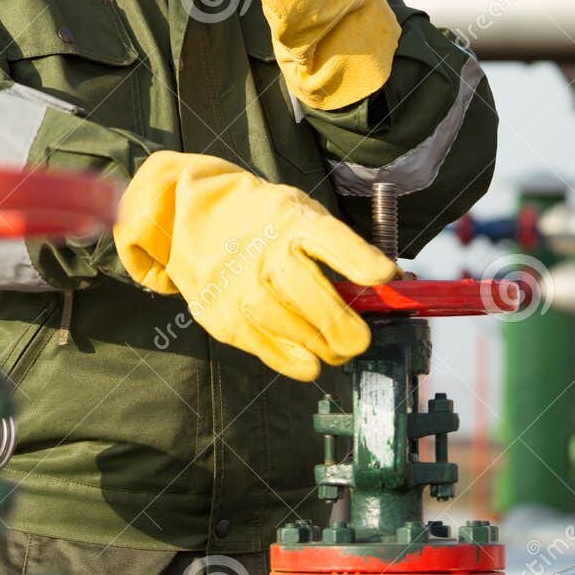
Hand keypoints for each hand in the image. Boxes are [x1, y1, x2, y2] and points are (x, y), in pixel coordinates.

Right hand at [114, 150, 396, 381]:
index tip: (385, 276)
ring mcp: (239, 287)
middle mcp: (264, 253)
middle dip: (347, 328)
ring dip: (323, 348)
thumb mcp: (297, 211)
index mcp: (291, 220)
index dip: (361, 261)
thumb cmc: (257, 218)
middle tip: (360, 340)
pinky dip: (294, 362)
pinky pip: (266, 349)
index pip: (332, 240)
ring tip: (337, 350)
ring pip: (293, 331)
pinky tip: (310, 362)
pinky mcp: (220, 315)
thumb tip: (389, 287)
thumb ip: (336, 247)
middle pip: (315, 299)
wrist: (184, 216)